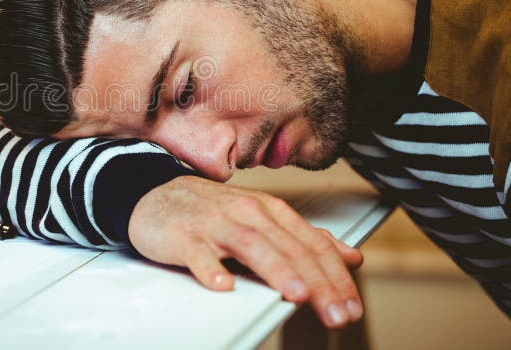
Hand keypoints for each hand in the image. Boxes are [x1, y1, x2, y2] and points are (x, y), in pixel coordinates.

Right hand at [128, 175, 363, 328]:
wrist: (159, 196)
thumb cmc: (213, 213)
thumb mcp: (264, 220)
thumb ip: (306, 239)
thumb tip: (351, 257)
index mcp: (269, 211)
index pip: (311, 243)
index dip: (335, 275)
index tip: (350, 305)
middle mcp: (246, 213)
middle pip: (287, 247)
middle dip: (317, 282)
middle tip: (336, 313)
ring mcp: (214, 223)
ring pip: (250, 245)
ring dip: (276, 270)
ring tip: (297, 295)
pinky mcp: (183, 235)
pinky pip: (197, 252)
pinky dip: (210, 268)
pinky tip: (222, 285)